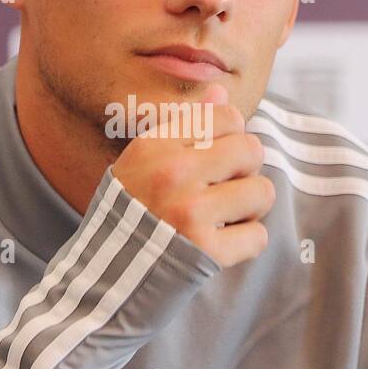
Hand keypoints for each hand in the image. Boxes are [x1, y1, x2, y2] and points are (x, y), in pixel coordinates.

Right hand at [112, 83, 274, 267]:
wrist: (105, 277)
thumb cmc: (130, 214)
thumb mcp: (144, 161)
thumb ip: (186, 124)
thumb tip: (220, 91)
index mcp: (156, 145)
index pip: (227, 116)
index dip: (230, 138)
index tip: (214, 161)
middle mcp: (172, 173)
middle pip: (252, 150)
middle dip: (245, 172)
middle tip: (221, 192)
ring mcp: (189, 212)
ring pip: (262, 192)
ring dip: (249, 210)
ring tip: (221, 219)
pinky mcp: (205, 252)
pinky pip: (258, 236)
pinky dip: (244, 244)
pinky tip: (218, 245)